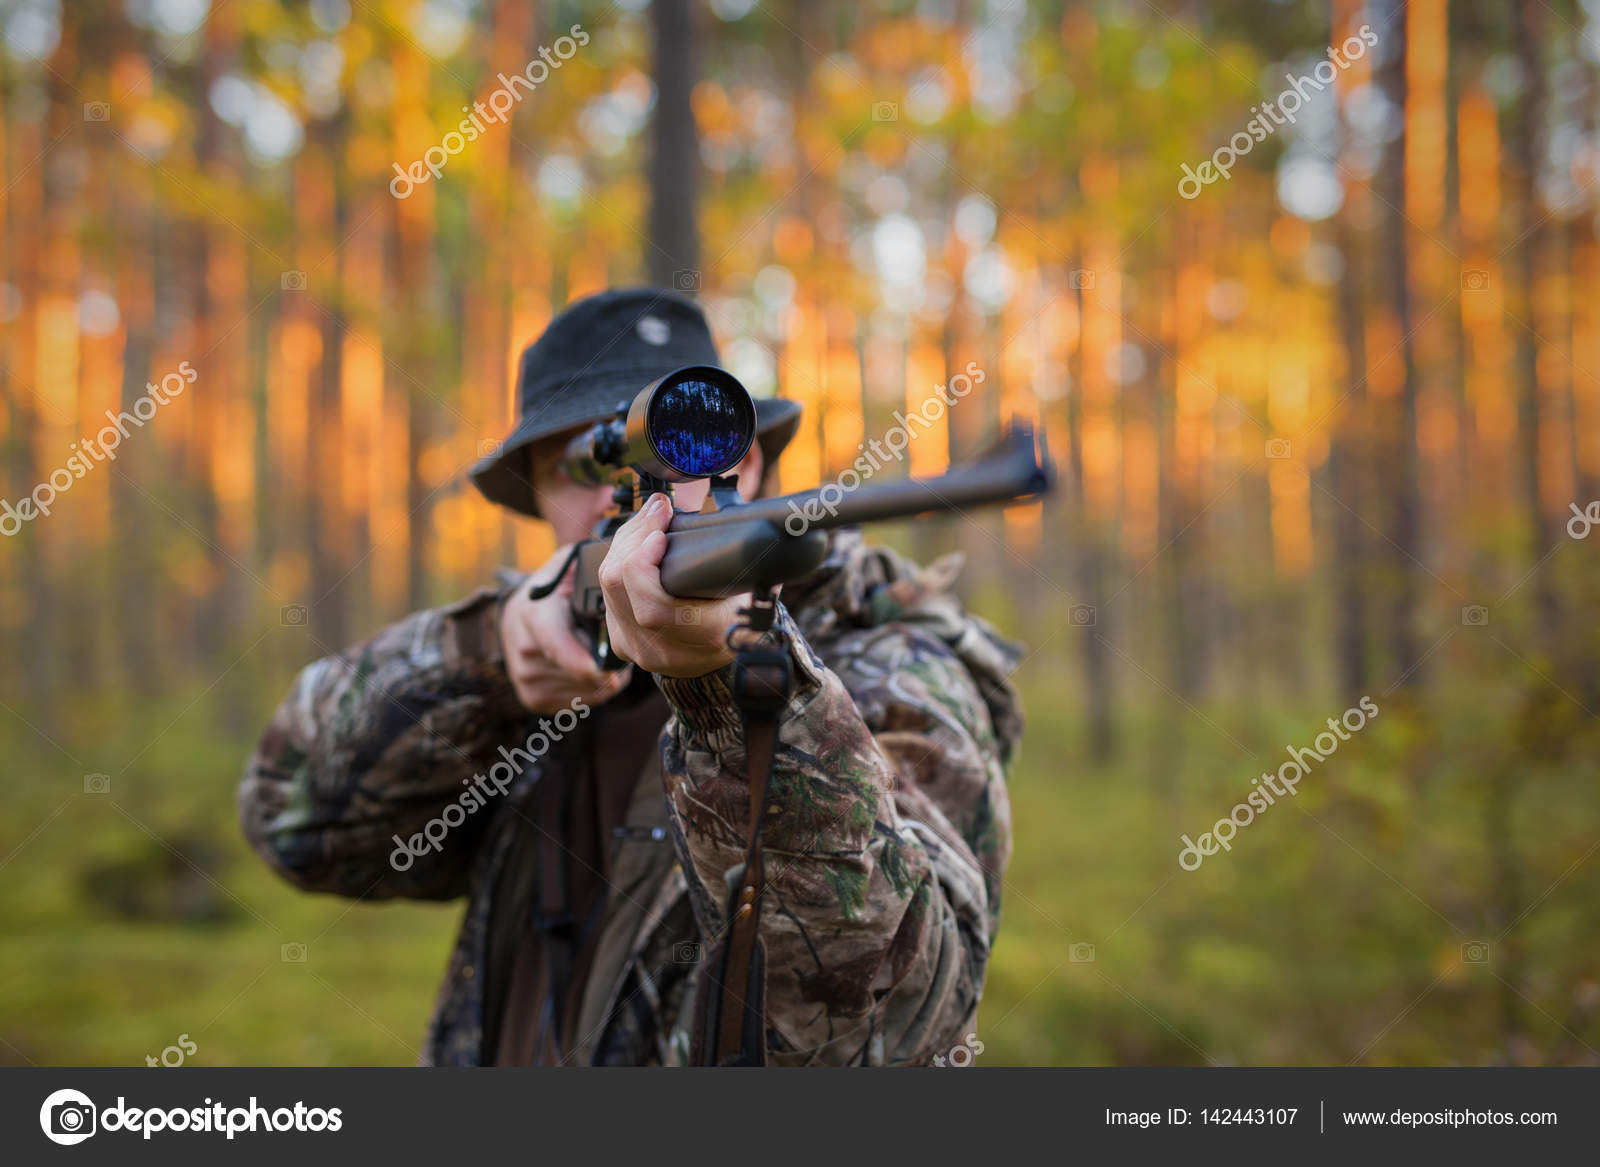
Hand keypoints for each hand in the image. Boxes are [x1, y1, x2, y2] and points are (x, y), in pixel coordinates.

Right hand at [500, 543, 632, 712]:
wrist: (522, 614)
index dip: (582, 663)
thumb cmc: (557, 589)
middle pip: (575, 673)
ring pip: (580, 690)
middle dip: (604, 666)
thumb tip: (619, 569)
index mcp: (532, 614)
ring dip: (602, 680)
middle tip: (621, 649)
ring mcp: (524, 678)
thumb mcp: (568, 568)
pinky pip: (575, 703)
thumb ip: (589, 567)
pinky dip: (593, 692)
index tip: (609, 674)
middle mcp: (522, 649)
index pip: (557, 645)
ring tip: (605, 657)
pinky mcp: (531, 698)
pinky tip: (593, 672)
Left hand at [598, 492, 749, 678]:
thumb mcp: (756, 592)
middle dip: (634, 537)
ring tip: (649, 517)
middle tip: (657, 509)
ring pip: (608, 585)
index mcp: (703, 639)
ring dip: (625, 543)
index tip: (662, 533)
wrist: (724, 657)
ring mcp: (636, 648)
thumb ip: (749, 565)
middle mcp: (663, 649)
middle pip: (620, 586)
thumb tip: (753, 525)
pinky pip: (606, 593)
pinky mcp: (620, 639)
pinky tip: (636, 541)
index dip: (645, 564)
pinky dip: (619, 559)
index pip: (652, 609)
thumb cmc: (743, 617)